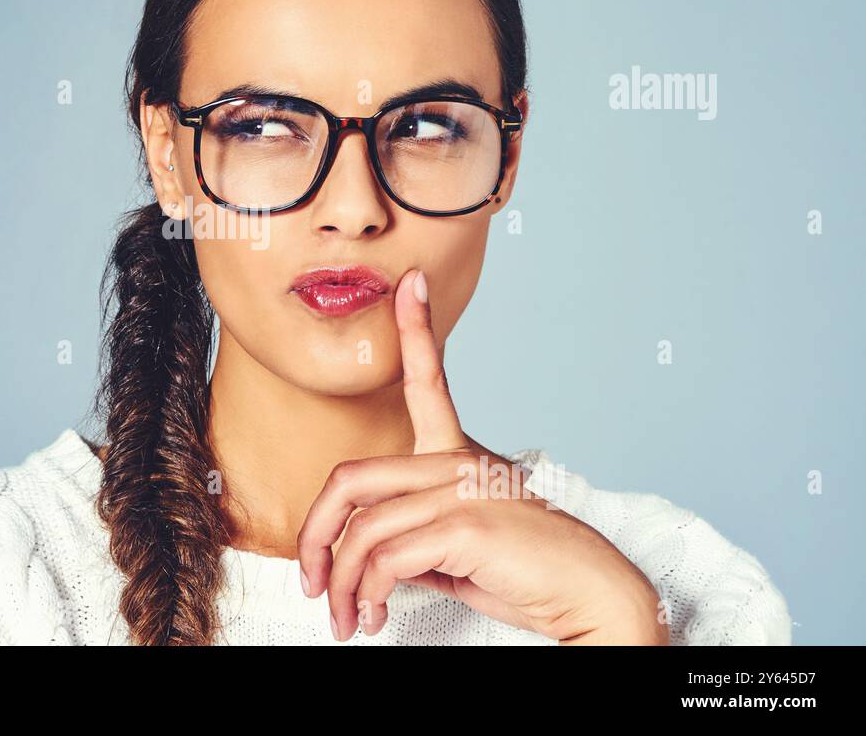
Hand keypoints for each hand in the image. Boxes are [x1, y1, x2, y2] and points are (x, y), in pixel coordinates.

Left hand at [296, 267, 667, 644]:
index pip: (431, 382)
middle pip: (351, 478)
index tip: (410, 286)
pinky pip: (386, 557)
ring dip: (343, 583)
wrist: (591, 595)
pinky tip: (376, 613)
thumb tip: (372, 560)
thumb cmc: (531, 572)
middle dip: (316, 533)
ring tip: (348, 617)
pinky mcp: (464, 524)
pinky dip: (370, 592)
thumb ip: (416, 538)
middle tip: (312, 578)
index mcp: (459, 457)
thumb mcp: (460, 548)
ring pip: (362, 529)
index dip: (415, 331)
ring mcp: (460, 489)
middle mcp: (456, 463)